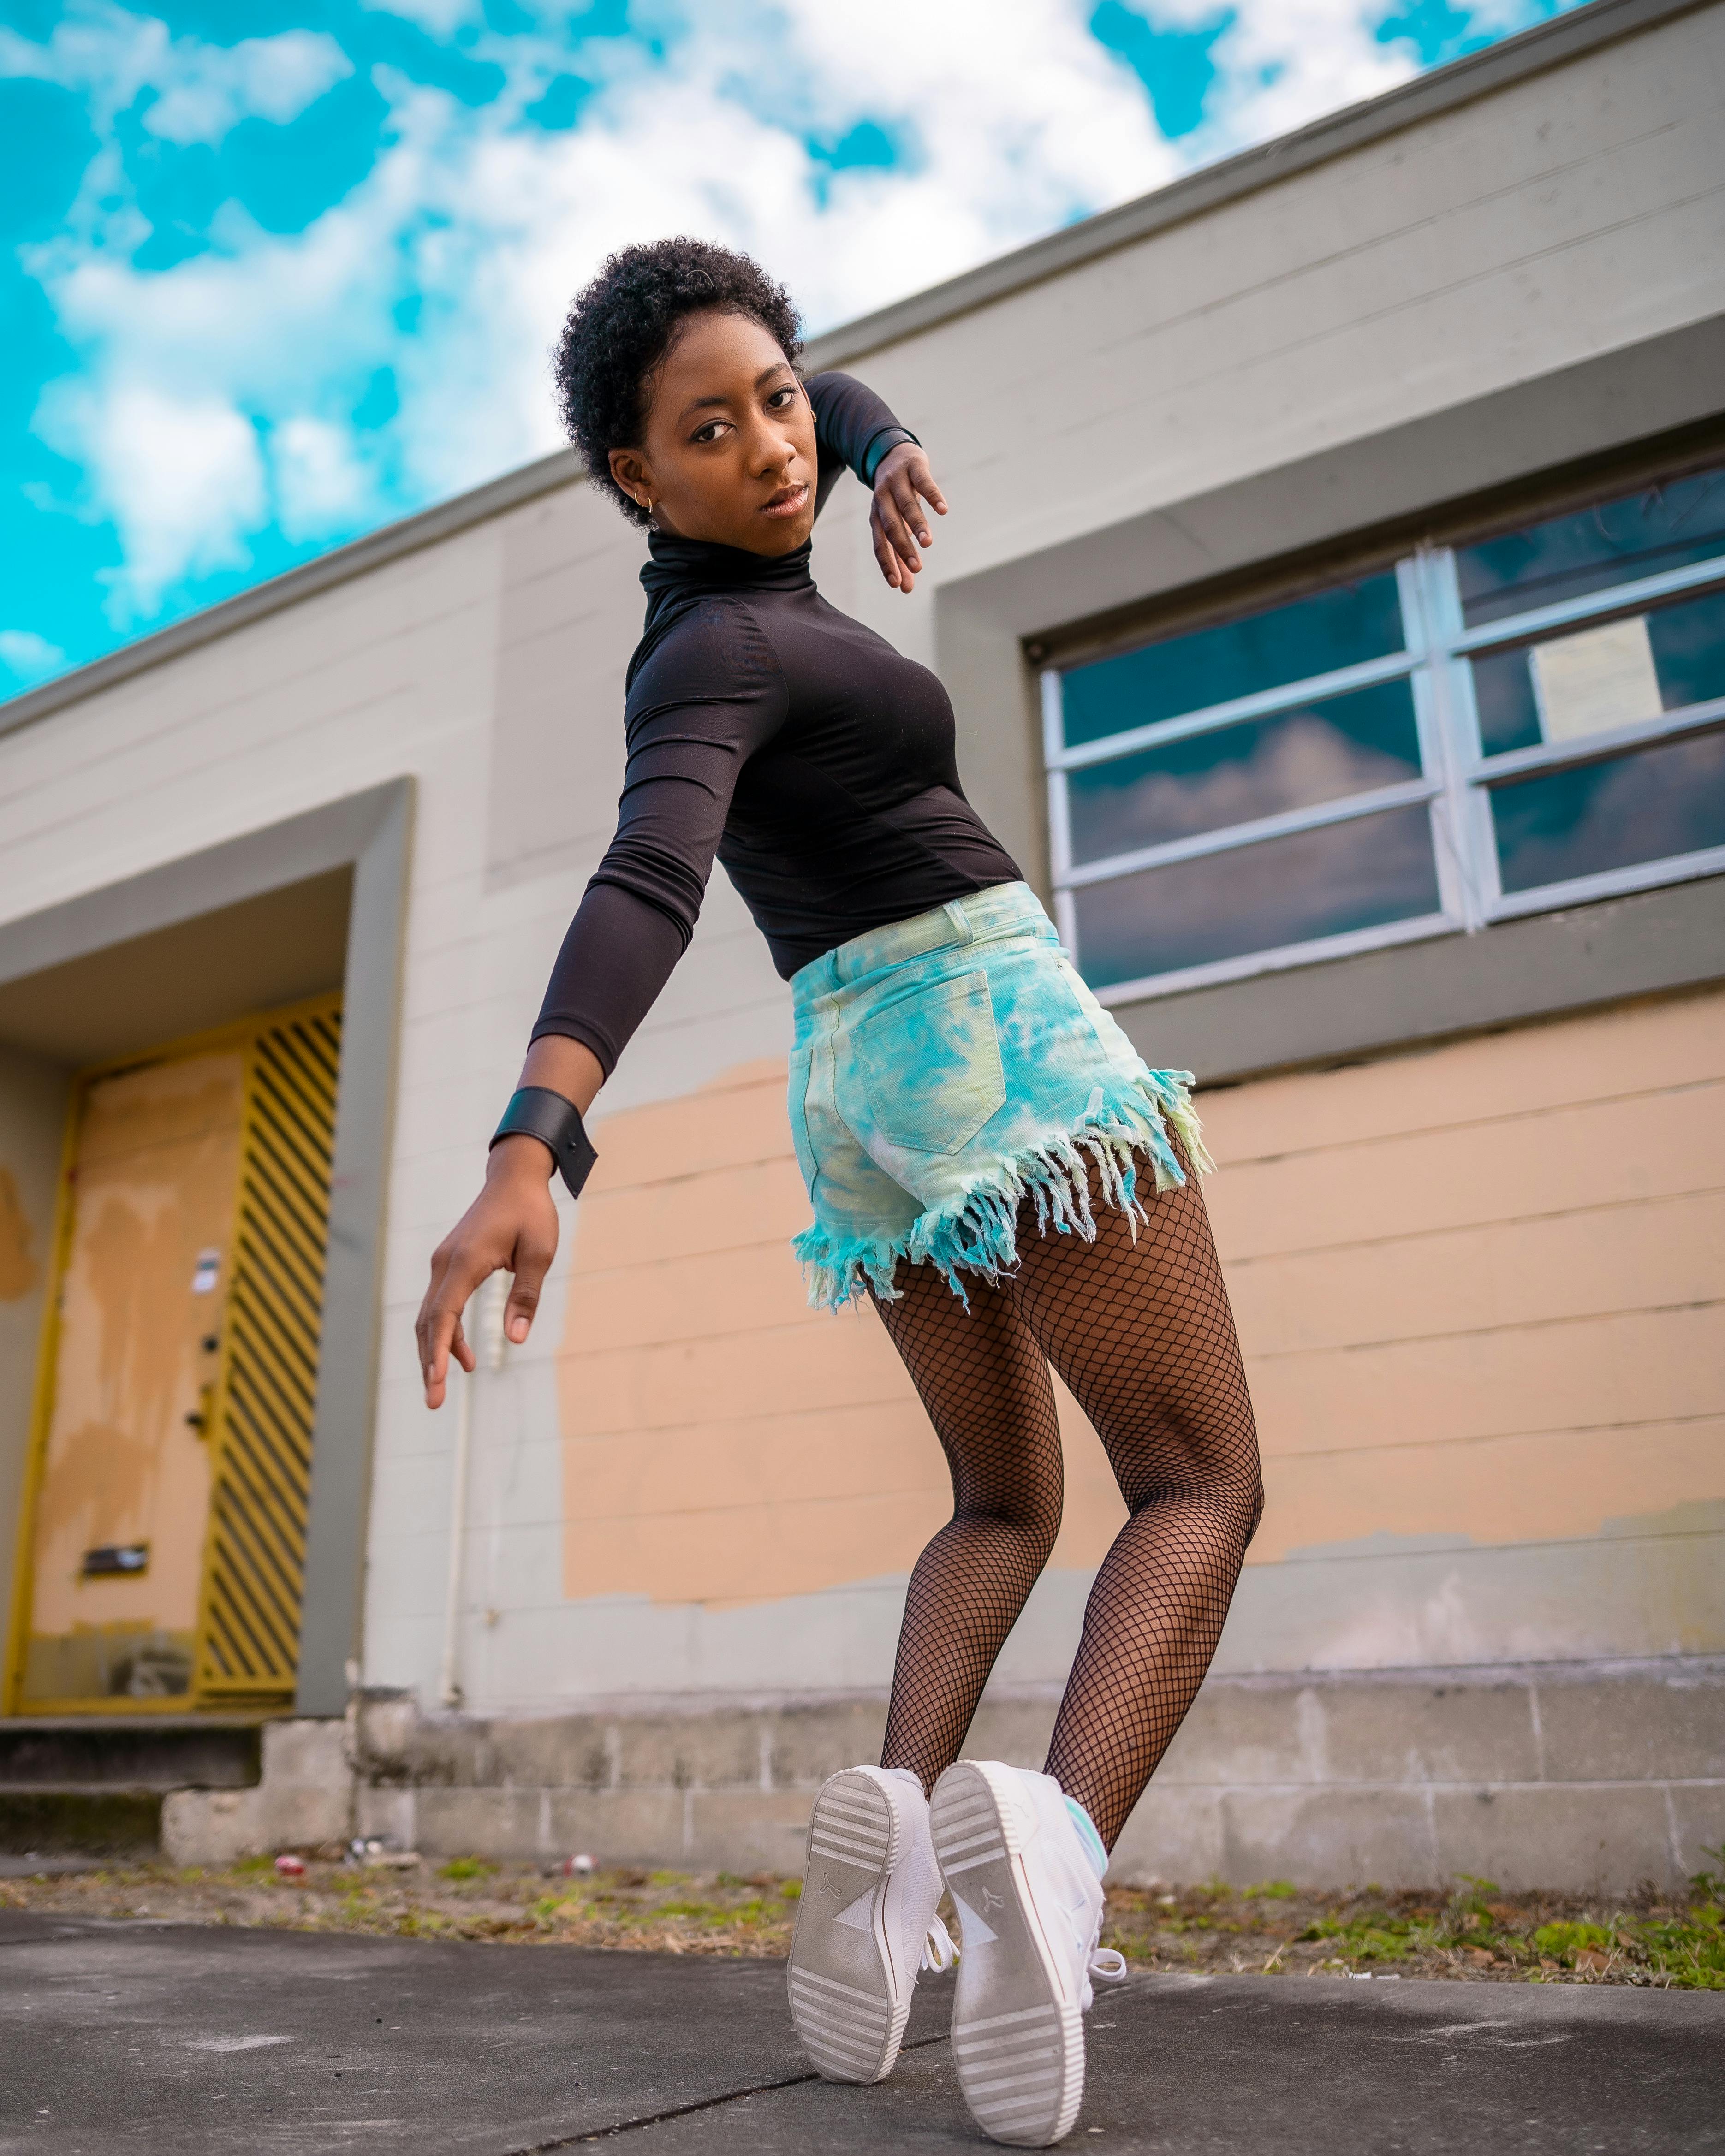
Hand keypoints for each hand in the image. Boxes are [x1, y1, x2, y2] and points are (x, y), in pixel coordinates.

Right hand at [415, 1136, 559, 1407]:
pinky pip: (441, 1304)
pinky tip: (464, 1356)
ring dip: (436, 1350)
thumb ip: (526, 1296)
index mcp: (466, 1261)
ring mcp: (444, 1262)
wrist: (515, 1177)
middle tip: (434, 1402)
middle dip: (430, 1363)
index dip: (440, 1352)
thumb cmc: (531, 1212)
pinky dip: (446, 1332)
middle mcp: (446, 1263)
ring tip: (444, 1385)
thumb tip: (516, 1338)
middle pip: (429, 1321)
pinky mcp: (450, 1263)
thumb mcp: (539, 1253)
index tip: (439, 1381)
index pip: (445, 1315)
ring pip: (431, 1315)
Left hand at [870, 441, 947, 593]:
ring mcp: (897, 482)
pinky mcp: (913, 467)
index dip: (888, 564)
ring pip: (906, 506)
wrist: (892, 452)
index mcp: (877, 516)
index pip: (880, 544)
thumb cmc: (895, 497)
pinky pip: (923, 482)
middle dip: (903, 548)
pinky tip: (943, 510)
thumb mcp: (896, 523)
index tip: (897, 585)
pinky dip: (932, 496)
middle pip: (891, 527)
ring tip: (928, 542)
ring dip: (917, 524)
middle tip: (918, 567)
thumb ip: (900, 555)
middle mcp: (882, 499)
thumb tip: (905, 589)